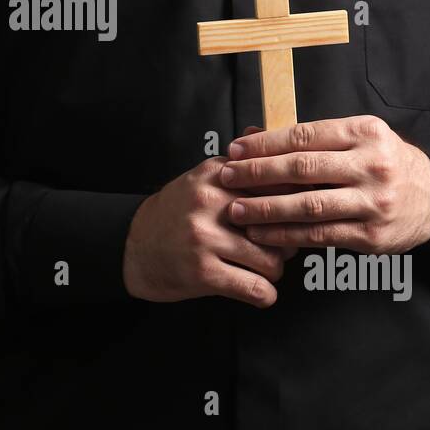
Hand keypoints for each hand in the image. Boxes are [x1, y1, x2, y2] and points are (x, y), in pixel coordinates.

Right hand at [123, 157, 296, 307]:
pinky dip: (265, 295)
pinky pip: (256, 288)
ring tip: (265, 270)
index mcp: (213, 175)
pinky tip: (260, 292)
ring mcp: (205, 238)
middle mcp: (209, 203)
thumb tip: (262, 134)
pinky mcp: (203, 272)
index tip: (297, 213)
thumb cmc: (174, 215)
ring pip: (272, 260)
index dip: (292, 202)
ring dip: (275, 270)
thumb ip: (234, 165)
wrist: (132, 247)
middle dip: (287, 240)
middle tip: (282, 247)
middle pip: (278, 223)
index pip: (274, 184)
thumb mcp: (201, 180)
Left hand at [219, 115, 429, 253]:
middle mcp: (371, 165)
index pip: (304, 136)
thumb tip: (252, 136)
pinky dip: (286, 234)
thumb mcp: (356, 139)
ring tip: (236, 209)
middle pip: (303, 168)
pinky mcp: (371, 235)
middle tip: (227, 177)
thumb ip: (309, 139)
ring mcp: (373, 202)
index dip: (265, 144)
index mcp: (364, 132)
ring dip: (266, 208)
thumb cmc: (382, 162)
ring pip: (309, 205)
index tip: (235, 150)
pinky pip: (320, 235)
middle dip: (258, 173)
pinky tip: (261, 232)